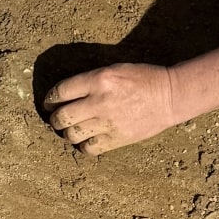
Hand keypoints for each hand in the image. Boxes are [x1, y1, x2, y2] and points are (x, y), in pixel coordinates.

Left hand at [44, 62, 180, 155]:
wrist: (169, 96)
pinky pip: (89, 148)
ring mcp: (108, 122)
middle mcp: (99, 101)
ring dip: (68, 133)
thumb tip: (67, 95)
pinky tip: (88, 140)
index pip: (60, 92)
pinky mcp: (117, 139)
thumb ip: (90, 81)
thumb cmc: (142, 79)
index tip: (49, 103)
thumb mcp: (114, 70)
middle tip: (57, 119)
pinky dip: (84, 146)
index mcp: (98, 80)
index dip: (49, 99)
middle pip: (62, 117)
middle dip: (55, 119)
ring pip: (72, 135)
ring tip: (72, 130)